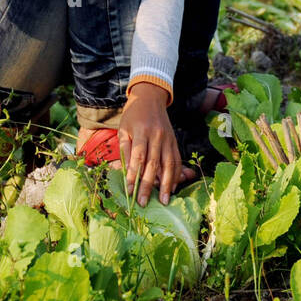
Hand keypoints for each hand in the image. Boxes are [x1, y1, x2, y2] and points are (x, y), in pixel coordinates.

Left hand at [118, 81, 190, 205]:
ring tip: (164, 200)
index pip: (138, 157)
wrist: (151, 98)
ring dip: (166, 184)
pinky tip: (173, 187)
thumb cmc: (133, 115)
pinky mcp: (175, 141)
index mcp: (141, 131)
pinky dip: (176, 175)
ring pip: (169, 164)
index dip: (134, 176)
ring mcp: (168, 138)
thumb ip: (126, 150)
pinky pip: (177, 160)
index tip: (130, 191)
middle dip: (149, 185)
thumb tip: (128, 173)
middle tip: (145, 202)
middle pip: (153, 164)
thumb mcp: (123, 129)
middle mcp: (157, 135)